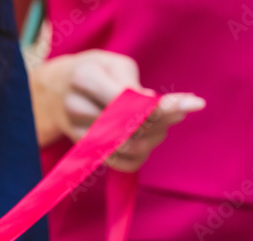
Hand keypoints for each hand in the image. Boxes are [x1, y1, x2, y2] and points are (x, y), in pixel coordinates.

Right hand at [30, 49, 205, 170]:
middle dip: (163, 121)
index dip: (161, 107)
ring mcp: (78, 133)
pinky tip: (150, 139)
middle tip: (181, 110)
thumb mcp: (114, 64)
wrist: (58, 92)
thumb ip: (134, 85)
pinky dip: (144, 155)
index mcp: (83, 79)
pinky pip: (122, 163)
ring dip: (156, 137)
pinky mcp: (87, 151)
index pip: (126, 101)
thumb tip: (156, 107)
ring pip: (129, 147)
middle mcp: (76, 108)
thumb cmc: (95, 72)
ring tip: (165, 123)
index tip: (194, 104)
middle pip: (130, 127)